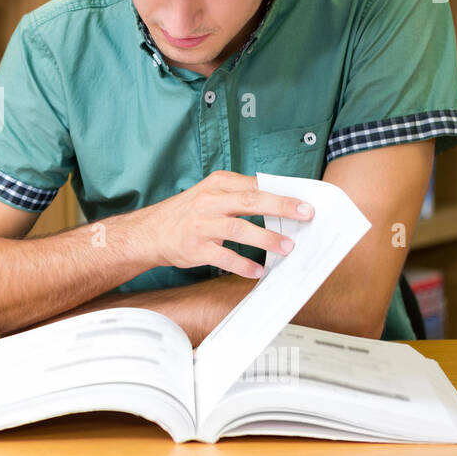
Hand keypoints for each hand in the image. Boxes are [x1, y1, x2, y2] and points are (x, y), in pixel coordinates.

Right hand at [142, 170, 313, 278]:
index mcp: (218, 184)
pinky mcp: (196, 248)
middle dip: (281, 207)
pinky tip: (257, 271)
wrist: (150, 232)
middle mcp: (209, 201)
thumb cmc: (187, 213)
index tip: (305, 201)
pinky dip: (243, 265)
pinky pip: (224, 257)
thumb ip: (240, 195)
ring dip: (265, 238)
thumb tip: (279, 203)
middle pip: (250, 201)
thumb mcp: (211, 194)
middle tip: (306, 214)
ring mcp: (202, 225)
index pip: (255, 185)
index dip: (282, 192)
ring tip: (287, 247)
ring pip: (238, 228)